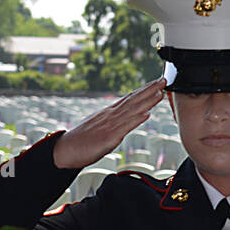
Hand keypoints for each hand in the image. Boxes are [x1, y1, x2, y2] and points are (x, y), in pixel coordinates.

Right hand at [51, 77, 166, 169]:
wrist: (65, 150)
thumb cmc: (80, 142)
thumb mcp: (98, 128)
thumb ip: (112, 123)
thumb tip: (124, 121)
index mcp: (108, 113)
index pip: (129, 98)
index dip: (143, 90)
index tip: (156, 83)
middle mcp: (110, 116)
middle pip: (133, 100)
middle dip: (149, 90)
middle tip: (164, 80)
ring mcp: (110, 125)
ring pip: (132, 110)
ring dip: (147, 101)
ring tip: (160, 92)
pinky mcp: (109, 137)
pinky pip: (125, 127)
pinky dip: (136, 119)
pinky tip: (147, 114)